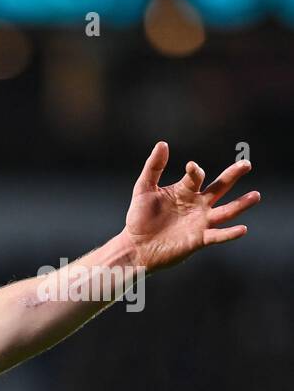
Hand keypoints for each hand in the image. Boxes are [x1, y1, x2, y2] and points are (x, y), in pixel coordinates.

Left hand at [122, 141, 259, 272]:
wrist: (136, 247)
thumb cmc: (139, 218)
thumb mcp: (143, 189)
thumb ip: (153, 168)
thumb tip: (162, 143)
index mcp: (186, 191)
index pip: (197, 176)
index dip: (195, 170)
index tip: (191, 167)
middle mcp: (198, 204)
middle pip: (220, 187)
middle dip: (232, 176)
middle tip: (246, 164)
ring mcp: (201, 222)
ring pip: (226, 211)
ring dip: (241, 204)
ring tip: (255, 195)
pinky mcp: (199, 239)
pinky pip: (218, 235)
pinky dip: (230, 233)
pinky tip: (242, 228)